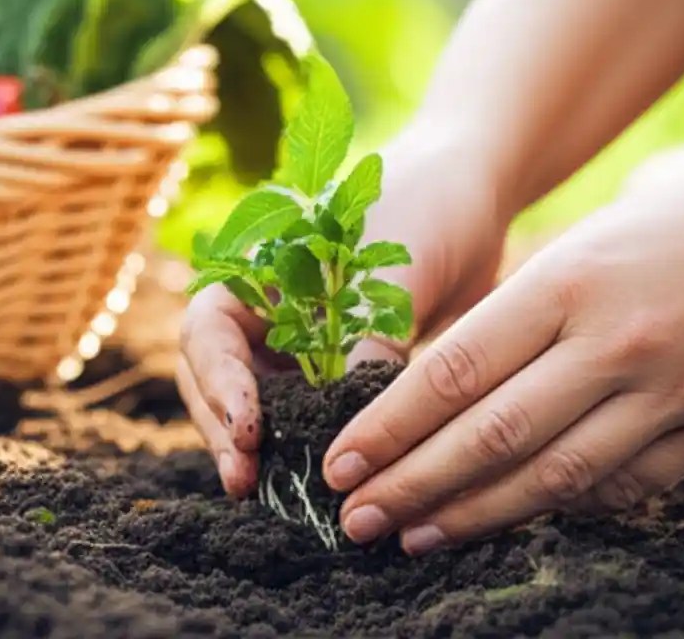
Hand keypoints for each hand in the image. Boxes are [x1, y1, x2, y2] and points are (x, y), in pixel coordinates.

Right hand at [178, 131, 511, 496]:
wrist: (474, 192)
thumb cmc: (427, 207)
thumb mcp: (394, 272)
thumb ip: (368, 342)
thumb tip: (353, 427)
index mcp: (257, 271)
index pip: (209, 332)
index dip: (219, 383)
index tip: (249, 428)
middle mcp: (265, 310)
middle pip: (214, 377)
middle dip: (223, 429)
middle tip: (244, 479)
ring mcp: (294, 342)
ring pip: (252, 403)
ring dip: (253, 447)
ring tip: (265, 492)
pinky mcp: (333, 369)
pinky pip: (302, 413)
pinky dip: (301, 445)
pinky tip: (315, 478)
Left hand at [325, 135, 683, 554]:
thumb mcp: (596, 228)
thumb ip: (526, 292)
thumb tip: (446, 351)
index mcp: (569, 281)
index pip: (454, 370)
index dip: (389, 427)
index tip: (341, 461)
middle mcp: (614, 342)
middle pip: (491, 433)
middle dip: (412, 483)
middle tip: (356, 516)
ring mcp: (670, 391)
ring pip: (554, 474)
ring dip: (475, 513)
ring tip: (416, 534)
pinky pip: (628, 485)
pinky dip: (565, 507)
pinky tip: (515, 518)